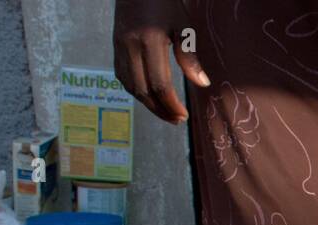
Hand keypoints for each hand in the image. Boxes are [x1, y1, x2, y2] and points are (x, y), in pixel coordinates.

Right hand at [113, 0, 210, 124]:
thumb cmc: (166, 3)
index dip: (171, 104)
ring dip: (147, 104)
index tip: (184, 116)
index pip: (159, 84)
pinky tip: (149, 97)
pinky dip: (135, 91)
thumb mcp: (183, 26)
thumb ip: (189, 57)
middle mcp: (130, 46)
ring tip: (166, 112)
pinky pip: (122, 76)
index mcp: (150, 41)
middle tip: (176, 120)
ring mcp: (119, 46)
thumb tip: (203, 84)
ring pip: (130, 86)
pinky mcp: (114, 46)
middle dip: (160, 110)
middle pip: (142, 90)